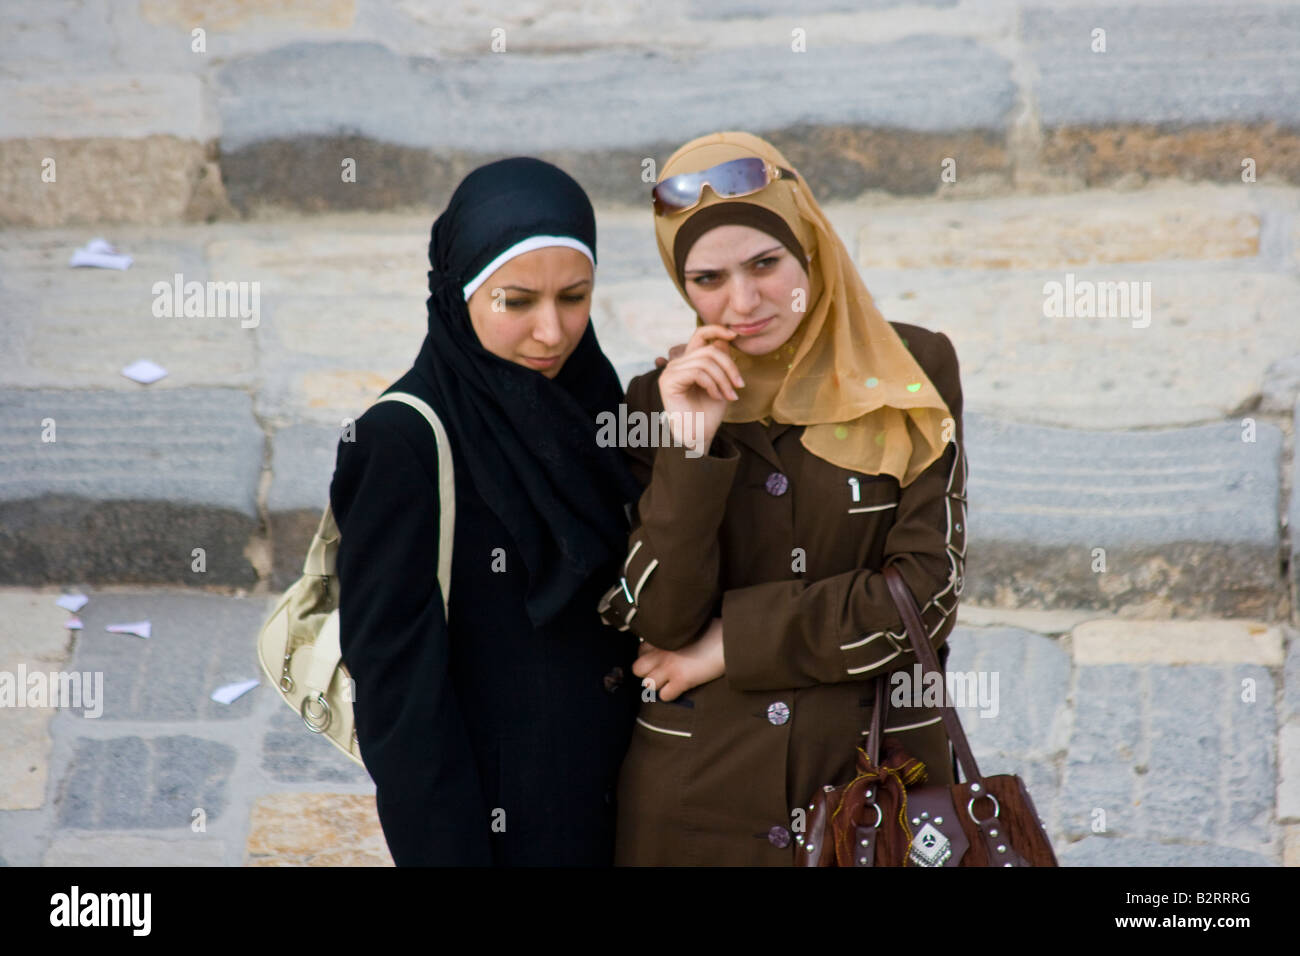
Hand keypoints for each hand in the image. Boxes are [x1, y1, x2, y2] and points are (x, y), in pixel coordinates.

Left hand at [632, 617, 725, 700]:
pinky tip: (680, 689)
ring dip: (657, 686)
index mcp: (663, 637)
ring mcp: (670, 667)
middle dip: (646, 673)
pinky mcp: (682, 680)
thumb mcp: (691, 625)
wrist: (729, 640)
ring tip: (669, 683)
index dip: (648, 657)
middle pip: (637, 669)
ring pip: (648, 685)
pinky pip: (665, 696)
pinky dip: (671, 695)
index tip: (658, 659)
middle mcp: (662, 652)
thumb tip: (678, 637)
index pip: (640, 650)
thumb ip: (678, 633)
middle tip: (660, 673)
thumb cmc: (716, 630)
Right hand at [657, 325, 743, 454]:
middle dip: (729, 367)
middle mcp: (677, 364)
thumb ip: (721, 361)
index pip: (700, 335)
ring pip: (706, 361)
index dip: (717, 329)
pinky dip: (712, 385)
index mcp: (689, 361)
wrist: (697, 436)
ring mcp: (671, 371)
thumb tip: (725, 339)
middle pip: (709, 350)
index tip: (734, 334)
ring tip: (729, 396)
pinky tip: (716, 397)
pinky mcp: (668, 381)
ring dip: (723, 380)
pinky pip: (697, 372)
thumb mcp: (721, 383)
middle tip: (739, 386)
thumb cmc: (708, 413)